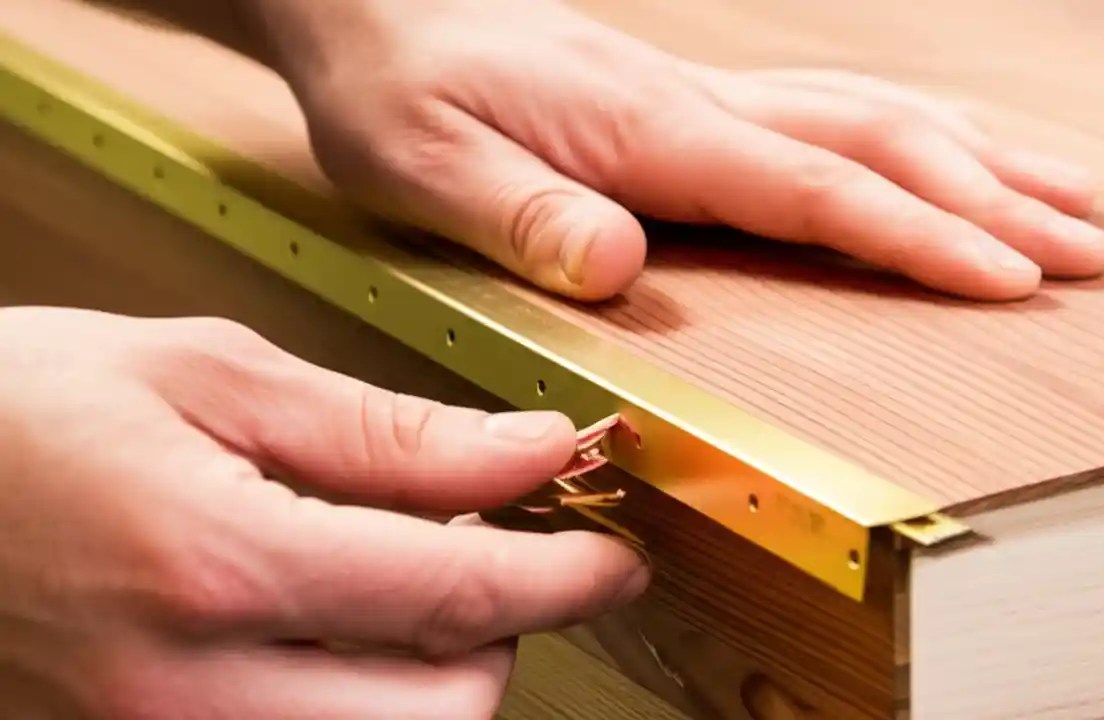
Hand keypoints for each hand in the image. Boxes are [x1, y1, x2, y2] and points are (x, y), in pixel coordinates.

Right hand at [0, 307, 646, 717]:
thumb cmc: (24, 410)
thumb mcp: (213, 377)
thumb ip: (388, 431)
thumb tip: (532, 452)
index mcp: (217, 564)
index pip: (458, 596)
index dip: (566, 575)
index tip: (614, 553)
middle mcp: (190, 691)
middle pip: (444, 714)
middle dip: (496, 636)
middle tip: (482, 555)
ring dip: (431, 679)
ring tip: (393, 589)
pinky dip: (359, 707)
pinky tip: (333, 638)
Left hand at [242, 0, 1103, 301]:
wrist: (379, 9)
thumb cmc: (399, 90)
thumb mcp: (426, 166)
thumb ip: (524, 217)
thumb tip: (618, 263)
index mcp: (649, 133)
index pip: (814, 185)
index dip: (917, 234)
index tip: (1006, 275)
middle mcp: (698, 105)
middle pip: (878, 142)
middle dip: (989, 200)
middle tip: (1083, 250)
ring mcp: (705, 95)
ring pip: (874, 114)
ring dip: (976, 159)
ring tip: (1063, 197)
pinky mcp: (694, 102)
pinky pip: (832, 109)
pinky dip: (914, 133)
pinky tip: (949, 149)